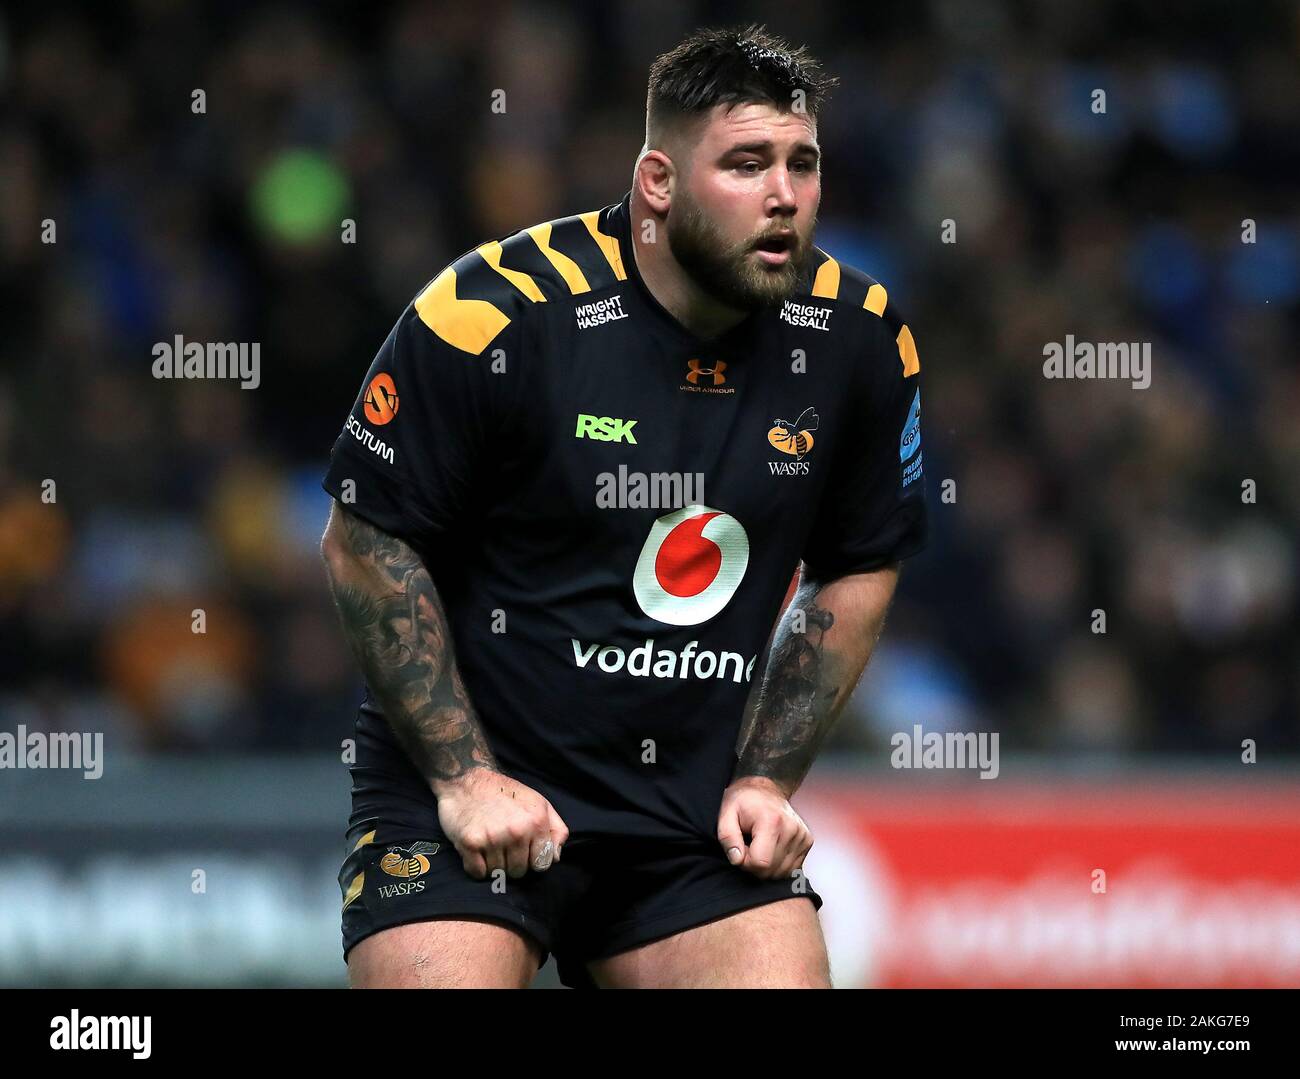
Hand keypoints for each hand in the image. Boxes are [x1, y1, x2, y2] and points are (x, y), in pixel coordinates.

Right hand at [433, 769, 568, 880]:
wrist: (466, 781)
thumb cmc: (504, 794)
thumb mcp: (538, 803)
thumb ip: (556, 829)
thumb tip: (555, 857)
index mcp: (536, 821)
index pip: (542, 863)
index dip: (532, 860)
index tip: (523, 850)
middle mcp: (517, 830)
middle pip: (519, 871)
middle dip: (512, 863)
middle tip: (502, 844)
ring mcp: (493, 838)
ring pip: (498, 873)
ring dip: (493, 864)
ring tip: (489, 843)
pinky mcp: (470, 842)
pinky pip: (478, 873)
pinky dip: (476, 866)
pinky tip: (476, 849)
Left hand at [716, 776, 812, 880]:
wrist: (764, 789)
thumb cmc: (744, 801)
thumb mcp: (726, 814)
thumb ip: (728, 838)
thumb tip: (737, 859)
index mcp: (772, 821)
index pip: (760, 863)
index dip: (745, 862)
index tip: (740, 848)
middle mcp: (791, 829)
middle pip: (771, 870)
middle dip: (754, 864)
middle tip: (748, 845)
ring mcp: (802, 836)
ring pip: (782, 872)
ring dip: (767, 865)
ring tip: (759, 845)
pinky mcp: (807, 841)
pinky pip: (791, 868)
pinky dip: (778, 864)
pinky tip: (771, 848)